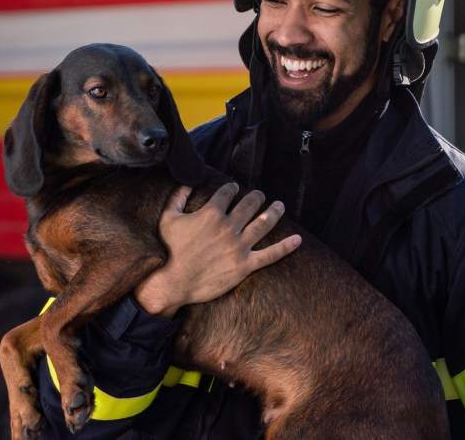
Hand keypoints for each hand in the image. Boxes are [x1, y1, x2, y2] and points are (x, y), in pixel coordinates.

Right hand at [134, 183, 298, 317]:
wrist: (173, 281)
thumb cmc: (169, 250)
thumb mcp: (168, 219)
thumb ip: (178, 198)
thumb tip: (187, 183)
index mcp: (211, 213)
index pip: (227, 193)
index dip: (232, 188)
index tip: (235, 188)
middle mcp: (228, 227)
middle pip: (249, 205)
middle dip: (256, 197)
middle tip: (260, 195)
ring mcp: (238, 246)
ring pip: (263, 224)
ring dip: (274, 212)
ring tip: (280, 205)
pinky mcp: (245, 265)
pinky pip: (270, 255)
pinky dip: (285, 247)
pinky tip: (297, 240)